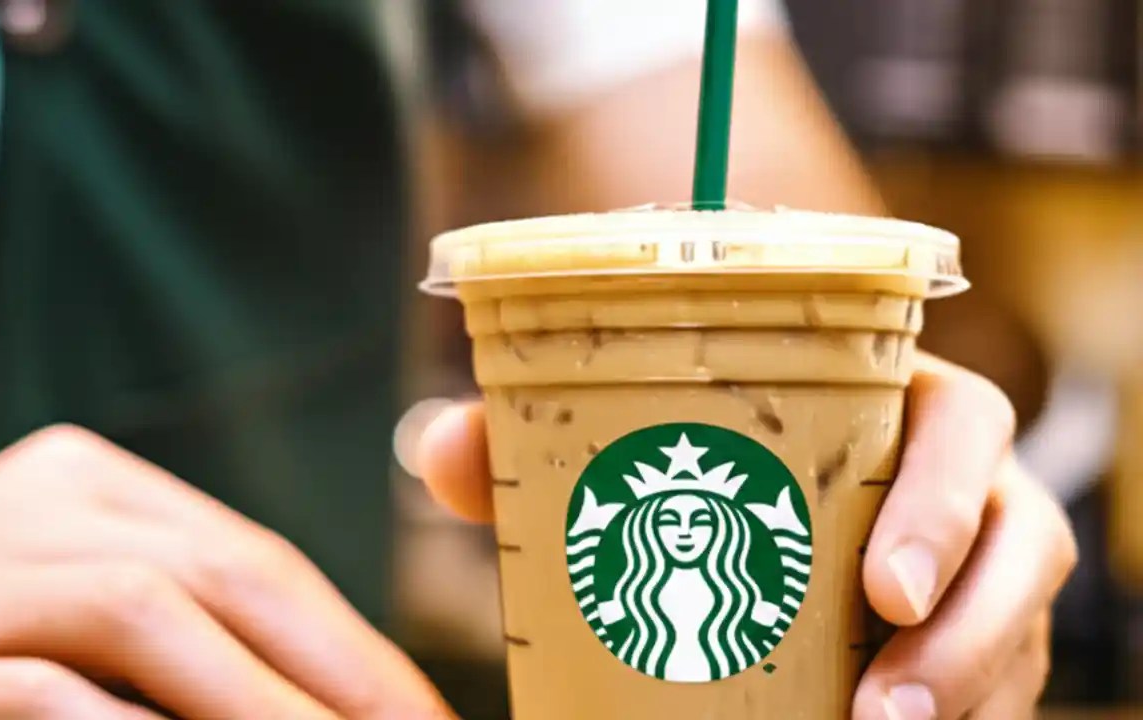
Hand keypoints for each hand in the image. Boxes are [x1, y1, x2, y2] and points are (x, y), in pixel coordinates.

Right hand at [0, 425, 452, 719]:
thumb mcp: (47, 579)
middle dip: (334, 670)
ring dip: (255, 703)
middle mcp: (26, 516)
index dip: (347, 643)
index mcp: (78, 484)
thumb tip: (309, 688)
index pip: (247, 555)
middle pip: (218, 576)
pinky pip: (40, 698)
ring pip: (143, 617)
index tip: (418, 712)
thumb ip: (163, 609)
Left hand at [415, 354, 1075, 719]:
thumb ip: (531, 440)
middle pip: (1018, 534)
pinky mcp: (979, 625)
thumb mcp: (618, 449)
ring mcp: (977, 555)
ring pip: (1018, 618)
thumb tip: (442, 447)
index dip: (945, 498)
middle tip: (879, 698)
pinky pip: (1005, 671)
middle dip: (969, 623)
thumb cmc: (688, 460)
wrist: (736, 500)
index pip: (960, 422)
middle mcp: (956, 475)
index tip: (882, 588)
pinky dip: (966, 712)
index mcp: (890, 398)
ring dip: (969, 685)